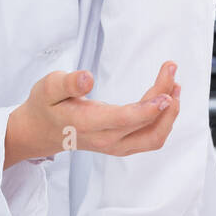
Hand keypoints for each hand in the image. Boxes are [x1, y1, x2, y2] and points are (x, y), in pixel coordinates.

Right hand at [4, 62, 181, 166]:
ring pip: (154, 138)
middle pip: (147, 126)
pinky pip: (150, 138)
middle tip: (172, 70)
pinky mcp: (122, 145)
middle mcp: (106, 139)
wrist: (40, 132)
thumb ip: (67, 83)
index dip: (150, 108)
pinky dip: (164, 120)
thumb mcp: (48, 87)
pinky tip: (167, 98)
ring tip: (175, 85)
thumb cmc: (45, 106)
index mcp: (88, 123)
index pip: (125, 119)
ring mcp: (115, 145)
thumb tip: (87, 77)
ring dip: (170, 114)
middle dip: (166, 100)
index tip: (167, 92)